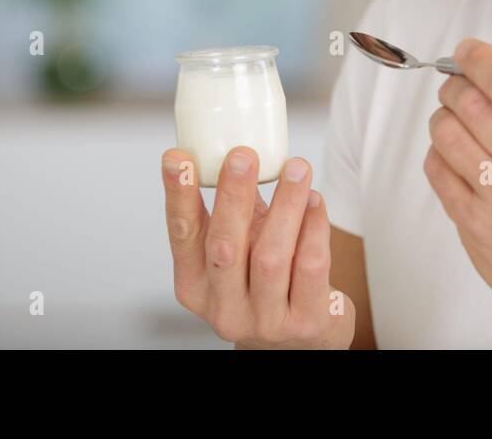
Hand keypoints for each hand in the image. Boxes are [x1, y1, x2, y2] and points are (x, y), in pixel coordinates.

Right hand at [161, 147, 354, 348]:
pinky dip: (314, 226)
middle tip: (243, 154)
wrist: (303, 341)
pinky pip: (310, 265)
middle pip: (224, 247)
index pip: (183, 237)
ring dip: (285, 204)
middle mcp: (224, 309)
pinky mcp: (307, 322)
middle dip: (232, 195)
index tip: (176, 156)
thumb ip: (235, 213)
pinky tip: (314, 201)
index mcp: (196, 287)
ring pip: (271, 255)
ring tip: (296, 167)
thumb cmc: (266, 284)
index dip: (178, 196)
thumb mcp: (240, 252)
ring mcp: (265, 320)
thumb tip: (235, 149)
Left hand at [424, 32, 491, 328]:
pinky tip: (457, 152)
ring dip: (444, 114)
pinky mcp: (475, 228)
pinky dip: (439, 150)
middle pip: (471, 103)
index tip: (467, 50)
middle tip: (459, 82)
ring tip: (456, 116)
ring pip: (446, 133)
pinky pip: (436, 169)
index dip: (478, 57)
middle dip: (457, 83)